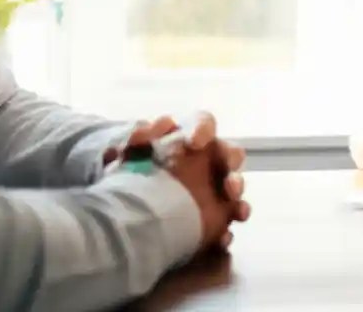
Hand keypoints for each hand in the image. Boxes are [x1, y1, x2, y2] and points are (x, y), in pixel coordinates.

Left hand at [104, 112, 250, 247]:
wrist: (125, 216)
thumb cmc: (129, 176)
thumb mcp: (124, 155)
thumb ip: (132, 139)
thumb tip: (141, 131)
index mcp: (187, 140)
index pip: (203, 123)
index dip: (204, 130)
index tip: (194, 143)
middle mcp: (207, 160)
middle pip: (230, 154)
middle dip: (231, 163)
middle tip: (226, 179)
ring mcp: (213, 189)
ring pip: (235, 188)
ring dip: (239, 198)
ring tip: (237, 211)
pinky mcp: (212, 218)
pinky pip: (225, 224)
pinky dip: (226, 232)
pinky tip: (222, 239)